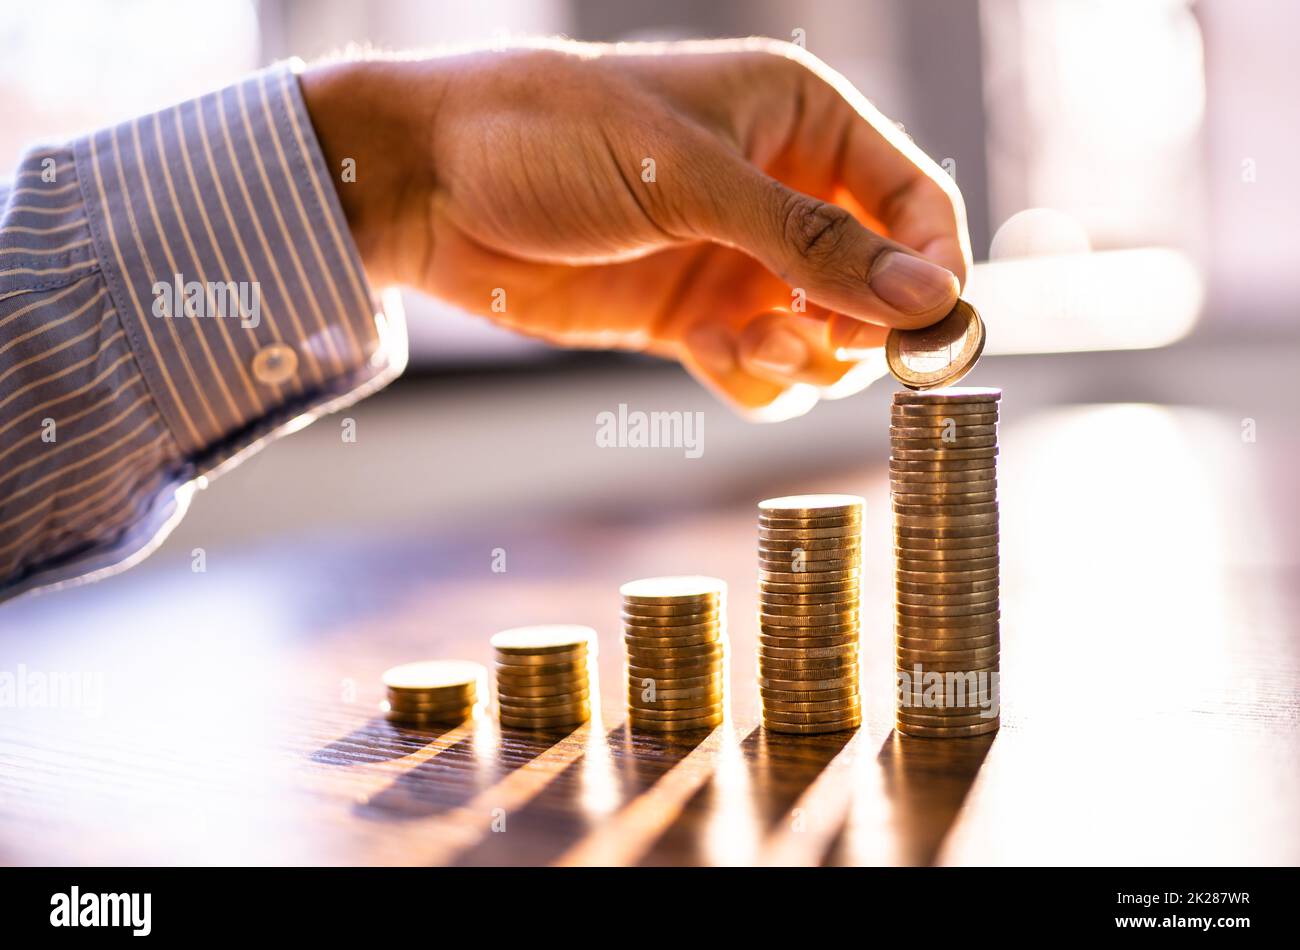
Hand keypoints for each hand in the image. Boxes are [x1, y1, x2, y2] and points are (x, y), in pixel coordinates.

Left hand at [302, 39, 970, 418]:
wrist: (432, 187)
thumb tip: (930, 297)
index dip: (930, 266)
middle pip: (877, 282)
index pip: (911, 200)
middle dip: (859, 324)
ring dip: (804, 358)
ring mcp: (738, 260)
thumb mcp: (691, 180)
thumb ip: (811, 242)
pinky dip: (750, 376)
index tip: (928, 330)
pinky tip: (706, 348)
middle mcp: (779, 192)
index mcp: (798, 121)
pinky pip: (761, 369)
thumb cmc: (555, 138)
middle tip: (816, 340)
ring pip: (824, 337)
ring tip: (751, 343)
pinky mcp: (694, 317)